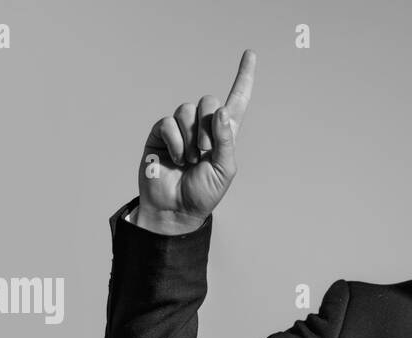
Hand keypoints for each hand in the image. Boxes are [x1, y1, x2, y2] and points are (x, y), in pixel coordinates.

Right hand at [136, 49, 256, 233]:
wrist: (175, 209)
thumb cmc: (203, 194)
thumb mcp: (224, 171)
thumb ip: (226, 141)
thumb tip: (221, 111)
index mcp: (224, 134)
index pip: (237, 101)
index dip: (244, 78)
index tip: (250, 54)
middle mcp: (203, 126)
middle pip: (209, 100)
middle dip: (209, 126)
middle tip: (206, 151)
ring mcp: (181, 128)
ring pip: (187, 110)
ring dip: (191, 137)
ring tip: (190, 160)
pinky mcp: (161, 133)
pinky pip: (169, 123)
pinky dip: (175, 141)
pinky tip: (176, 159)